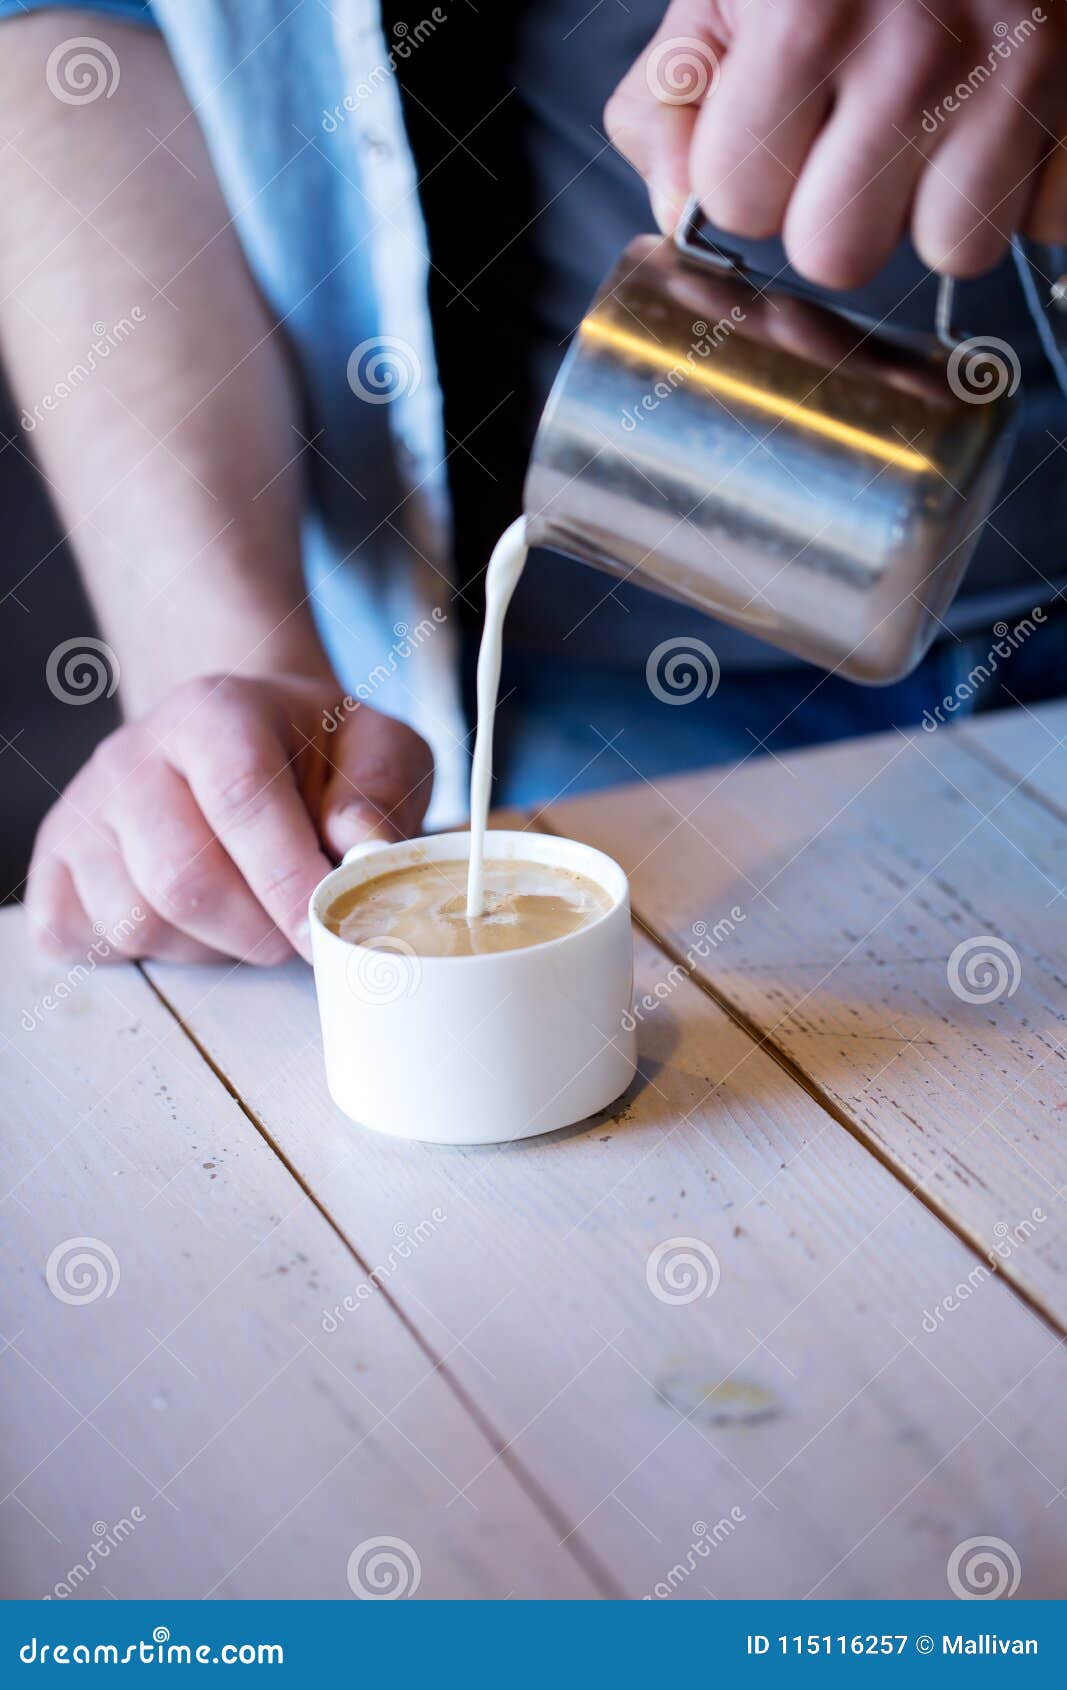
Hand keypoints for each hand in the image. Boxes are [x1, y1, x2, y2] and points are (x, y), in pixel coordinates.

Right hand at [26, 674, 432, 965]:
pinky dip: (143, 952)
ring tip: (245, 912)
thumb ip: (382, 790)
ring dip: (208, 947)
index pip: (241, 800)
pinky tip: (187, 920)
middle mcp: (133, 754)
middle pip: (183, 879)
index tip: (324, 931)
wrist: (233, 739)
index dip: (286, 880)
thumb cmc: (312, 754)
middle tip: (296, 929)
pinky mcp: (52, 861)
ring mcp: (84, 809)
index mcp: (215, 713)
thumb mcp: (376, 748)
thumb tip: (362, 847)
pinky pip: (80, 938)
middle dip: (257, 931)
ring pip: (137, 922)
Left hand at [606, 0, 1066, 286]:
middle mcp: (917, 51)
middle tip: (858, 133)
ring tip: (941, 121)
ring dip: (939, 208)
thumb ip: (672, 100)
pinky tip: (1008, 117)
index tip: (778, 120)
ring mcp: (1018, 74)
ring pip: (953, 252)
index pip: (737, 206)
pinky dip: (1028, 185)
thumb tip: (678, 215)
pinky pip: (1047, 221)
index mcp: (807, 16)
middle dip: (835, 212)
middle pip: (837, 255)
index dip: (748, 176)